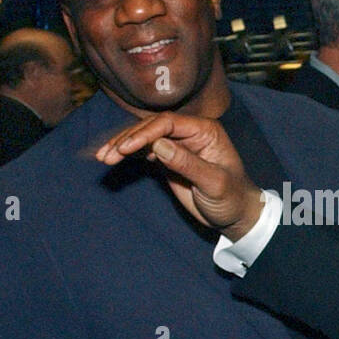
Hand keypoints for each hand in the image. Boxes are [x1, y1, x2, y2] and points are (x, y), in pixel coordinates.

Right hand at [94, 112, 264, 239]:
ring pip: (145, 138)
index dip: (144, 133)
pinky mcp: (168, 159)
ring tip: (103, 157)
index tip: (125, 148)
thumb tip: (158, 146)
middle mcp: (189, 133)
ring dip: (123, 146)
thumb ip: (187, 163)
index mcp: (205, 131)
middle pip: (152, 128)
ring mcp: (177, 145)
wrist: (235, 215)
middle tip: (107, 155)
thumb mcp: (213, 183)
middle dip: (128, 139)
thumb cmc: (231, 198)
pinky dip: (128, 155)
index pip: (168, 123)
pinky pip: (144, 151)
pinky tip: (112, 159)